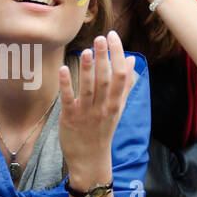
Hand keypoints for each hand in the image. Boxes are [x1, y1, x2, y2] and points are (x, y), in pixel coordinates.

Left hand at [58, 31, 135, 184]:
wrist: (91, 160)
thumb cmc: (103, 130)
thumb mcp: (118, 108)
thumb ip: (124, 85)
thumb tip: (132, 61)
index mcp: (116, 102)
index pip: (120, 74)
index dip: (117, 54)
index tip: (113, 36)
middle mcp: (104, 107)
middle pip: (106, 79)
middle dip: (104, 57)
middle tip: (101, 37)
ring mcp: (87, 113)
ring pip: (89, 88)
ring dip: (88, 69)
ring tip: (86, 50)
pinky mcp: (70, 119)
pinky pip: (69, 100)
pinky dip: (66, 85)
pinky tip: (64, 69)